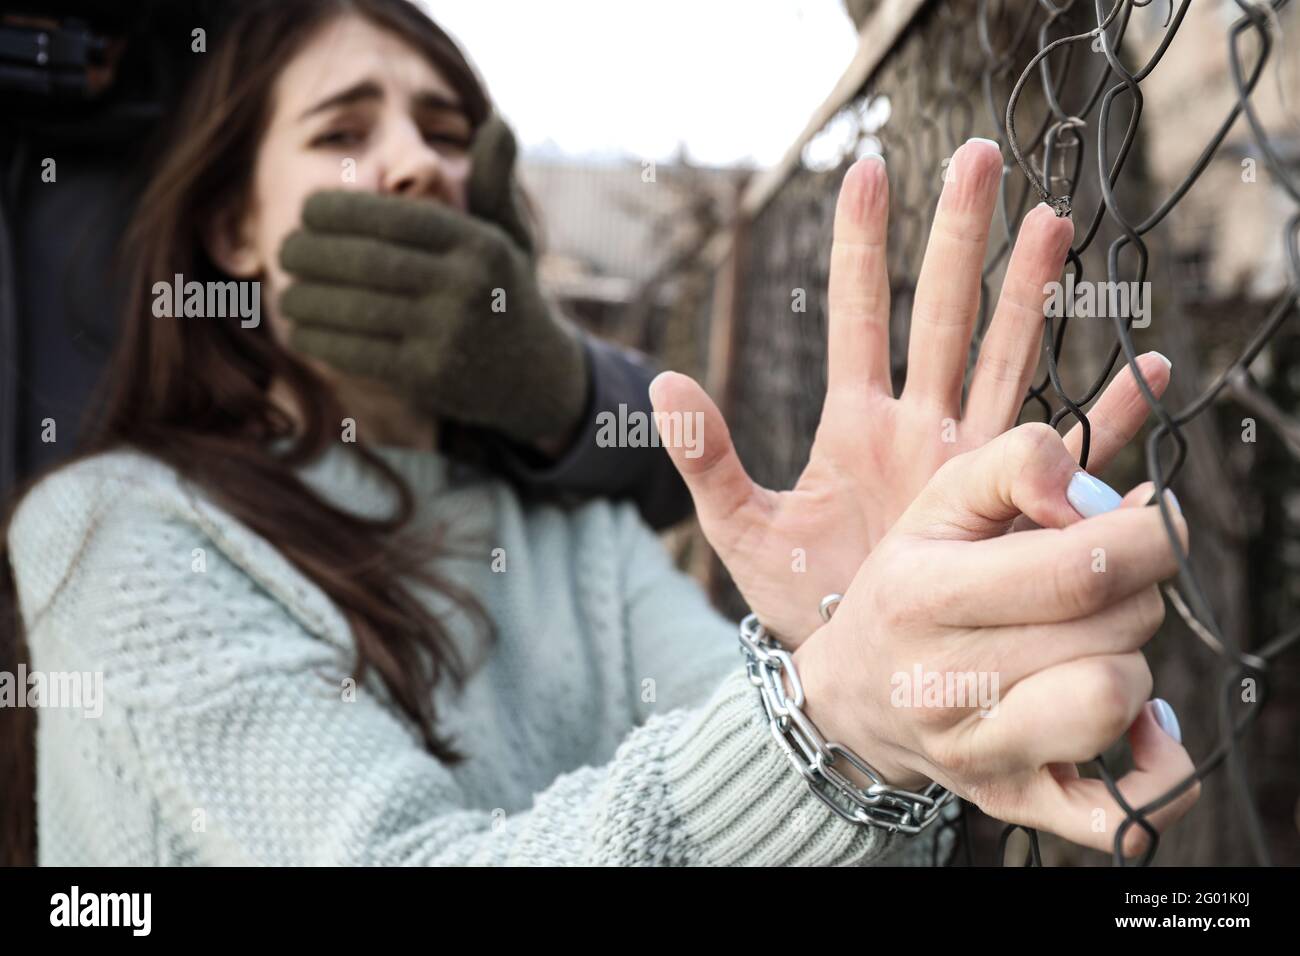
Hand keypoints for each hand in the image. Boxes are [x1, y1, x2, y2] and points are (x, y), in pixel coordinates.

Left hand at [278, 114, 587, 445]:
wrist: (535, 378)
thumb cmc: (505, 294)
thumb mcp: (509, 237)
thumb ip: (493, 181)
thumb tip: (496, 121)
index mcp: (479, 245)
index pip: (395, 217)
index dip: (340, 211)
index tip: (308, 211)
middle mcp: (466, 287)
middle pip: (366, 262)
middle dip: (312, 254)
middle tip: (285, 251)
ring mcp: (448, 335)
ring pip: (355, 308)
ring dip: (307, 300)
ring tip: (287, 294)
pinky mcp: (429, 378)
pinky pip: (357, 353)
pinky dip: (320, 340)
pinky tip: (300, 331)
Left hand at [650, 141, 1171, 642]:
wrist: (854, 666)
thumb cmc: (794, 597)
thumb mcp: (742, 527)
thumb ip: (706, 456)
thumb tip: (662, 380)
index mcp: (856, 422)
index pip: (860, 316)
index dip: (862, 246)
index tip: (866, 170)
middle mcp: (921, 425)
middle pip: (947, 314)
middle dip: (960, 238)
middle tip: (976, 156)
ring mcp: (972, 461)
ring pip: (1010, 358)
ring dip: (1033, 294)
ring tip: (1056, 223)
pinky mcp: (1013, 508)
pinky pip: (1071, 453)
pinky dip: (1109, 416)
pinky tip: (1146, 368)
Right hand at [792, 424, 1198, 857]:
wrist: (852, 696)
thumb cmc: (908, 585)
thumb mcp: (938, 503)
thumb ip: (1020, 464)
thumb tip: (1111, 501)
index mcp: (922, 595)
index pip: (1080, 569)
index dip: (1147, 536)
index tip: (1151, 519)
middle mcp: (940, 682)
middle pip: (1113, 628)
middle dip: (1135, 589)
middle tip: (1099, 580)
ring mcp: (976, 752)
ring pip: (1118, 702)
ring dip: (1131, 660)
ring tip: (1091, 644)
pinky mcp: (1010, 803)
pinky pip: (1119, 819)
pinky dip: (1157, 772)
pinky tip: (1138, 727)